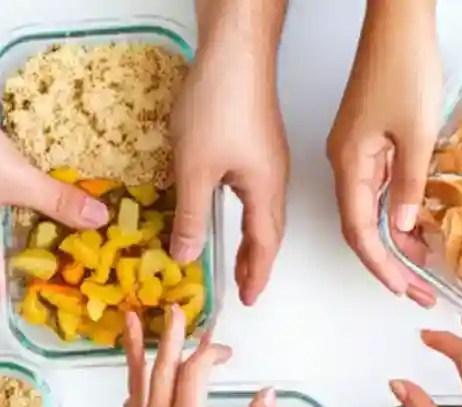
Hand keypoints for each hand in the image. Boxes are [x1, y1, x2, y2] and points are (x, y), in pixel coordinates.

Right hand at [0, 97, 109, 292]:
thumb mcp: (16, 179)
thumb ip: (57, 200)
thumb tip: (99, 220)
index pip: (3, 287)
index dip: (34, 293)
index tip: (69, 290)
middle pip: (8, 257)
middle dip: (44, 257)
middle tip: (85, 256)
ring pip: (6, 228)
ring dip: (37, 227)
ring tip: (77, 227)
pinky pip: (2, 203)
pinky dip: (27, 202)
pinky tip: (51, 192)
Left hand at [114, 305, 276, 406]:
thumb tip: (270, 395)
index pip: (196, 371)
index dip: (211, 353)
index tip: (228, 352)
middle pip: (162, 365)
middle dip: (171, 335)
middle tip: (175, 308)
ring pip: (139, 378)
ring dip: (140, 347)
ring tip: (132, 318)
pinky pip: (132, 399)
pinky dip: (134, 379)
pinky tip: (135, 377)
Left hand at [169, 38, 287, 305]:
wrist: (234, 52)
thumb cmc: (219, 105)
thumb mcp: (195, 169)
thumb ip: (192, 216)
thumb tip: (187, 256)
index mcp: (265, 190)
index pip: (264, 245)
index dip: (255, 275)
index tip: (248, 299)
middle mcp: (274, 177)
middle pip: (270, 230)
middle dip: (256, 261)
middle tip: (243, 286)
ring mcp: (268, 157)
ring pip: (263, 210)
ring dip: (251, 237)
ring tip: (236, 256)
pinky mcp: (257, 140)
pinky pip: (254, 190)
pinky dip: (244, 212)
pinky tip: (226, 208)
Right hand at [326, 2, 441, 307]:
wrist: (398, 23)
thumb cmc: (405, 67)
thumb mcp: (418, 134)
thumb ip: (410, 185)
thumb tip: (402, 229)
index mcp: (350, 163)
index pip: (359, 231)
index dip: (381, 265)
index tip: (403, 289)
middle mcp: (346, 162)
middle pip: (362, 226)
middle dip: (391, 262)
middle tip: (419, 290)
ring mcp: (357, 151)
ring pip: (372, 209)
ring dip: (398, 239)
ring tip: (428, 264)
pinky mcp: (370, 139)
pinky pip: (380, 187)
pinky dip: (399, 210)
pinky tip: (421, 224)